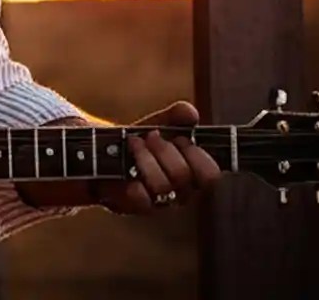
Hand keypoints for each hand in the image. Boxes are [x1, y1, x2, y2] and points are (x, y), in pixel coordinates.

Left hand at [93, 101, 221, 213]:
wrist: (108, 158)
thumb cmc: (141, 143)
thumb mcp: (158, 125)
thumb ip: (175, 117)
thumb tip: (190, 113)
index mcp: (193, 174)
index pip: (210, 174)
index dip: (197, 155)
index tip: (180, 138)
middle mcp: (181, 191)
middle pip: (183, 175)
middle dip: (164, 150)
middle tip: (151, 136)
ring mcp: (160, 201)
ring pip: (162, 185)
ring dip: (145, 158)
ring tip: (133, 143)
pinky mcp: (137, 207)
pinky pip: (141, 199)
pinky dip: (132, 180)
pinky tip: (124, 168)